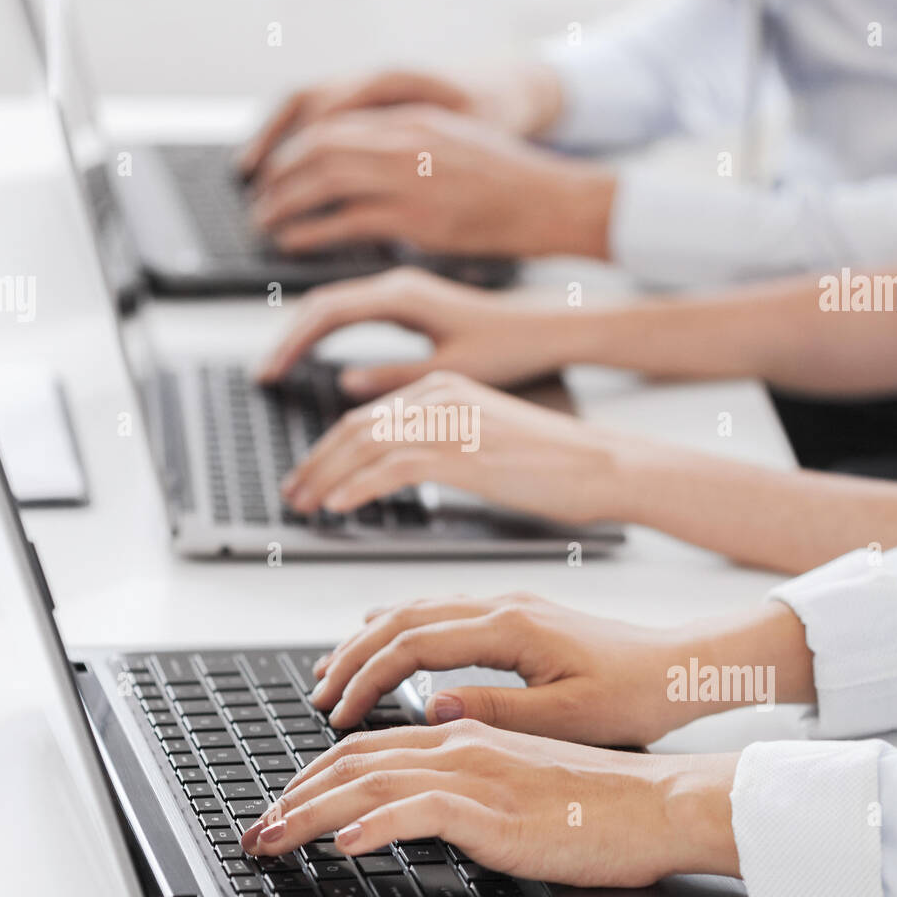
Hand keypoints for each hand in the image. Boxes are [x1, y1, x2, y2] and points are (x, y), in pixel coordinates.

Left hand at [241, 721, 740, 888]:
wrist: (657, 800)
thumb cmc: (597, 798)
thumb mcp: (519, 778)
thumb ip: (468, 778)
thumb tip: (421, 798)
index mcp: (464, 732)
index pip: (368, 747)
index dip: (315, 775)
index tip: (283, 804)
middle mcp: (460, 743)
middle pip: (354, 760)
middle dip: (294, 795)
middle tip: (259, 830)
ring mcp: (476, 774)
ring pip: (371, 781)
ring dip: (311, 813)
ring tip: (274, 839)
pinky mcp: (496, 810)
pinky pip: (419, 811)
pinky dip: (375, 824)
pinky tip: (346, 844)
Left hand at [249, 105, 614, 258]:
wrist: (552, 200)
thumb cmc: (509, 182)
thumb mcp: (455, 144)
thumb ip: (410, 148)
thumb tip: (368, 165)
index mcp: (412, 119)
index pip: (331, 125)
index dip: (292, 148)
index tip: (274, 170)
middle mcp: (405, 141)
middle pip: (318, 149)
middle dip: (278, 177)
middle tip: (259, 200)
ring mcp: (411, 178)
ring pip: (323, 182)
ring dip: (285, 204)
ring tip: (265, 224)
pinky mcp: (417, 220)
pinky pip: (345, 222)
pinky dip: (309, 232)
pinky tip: (293, 243)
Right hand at [258, 268, 579, 397]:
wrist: (551, 325)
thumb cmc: (512, 347)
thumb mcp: (452, 370)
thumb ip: (395, 376)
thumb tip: (346, 382)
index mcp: (403, 296)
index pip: (325, 313)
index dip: (289, 345)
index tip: (267, 374)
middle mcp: (398, 285)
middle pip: (320, 303)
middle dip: (286, 340)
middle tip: (262, 375)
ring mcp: (403, 289)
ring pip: (334, 302)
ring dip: (302, 332)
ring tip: (279, 365)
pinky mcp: (412, 300)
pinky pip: (353, 307)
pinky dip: (326, 328)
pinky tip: (317, 350)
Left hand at [280, 371, 630, 523]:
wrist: (602, 465)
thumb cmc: (554, 465)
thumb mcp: (484, 445)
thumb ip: (439, 447)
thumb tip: (399, 469)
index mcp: (443, 389)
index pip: (367, 416)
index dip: (328, 450)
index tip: (309, 477)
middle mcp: (441, 395)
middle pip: (355, 426)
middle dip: (316, 463)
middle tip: (294, 494)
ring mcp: (451, 420)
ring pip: (365, 444)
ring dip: (326, 477)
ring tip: (306, 506)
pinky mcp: (464, 450)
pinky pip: (393, 467)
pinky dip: (358, 487)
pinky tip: (339, 507)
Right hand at [309, 591, 688, 741]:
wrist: (680, 665)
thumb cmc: (635, 694)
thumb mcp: (566, 717)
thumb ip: (496, 711)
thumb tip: (432, 709)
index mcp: (509, 627)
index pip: (412, 644)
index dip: (367, 677)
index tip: (338, 711)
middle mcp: (501, 606)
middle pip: (402, 619)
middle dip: (352, 654)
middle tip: (317, 691)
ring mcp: (507, 605)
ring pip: (416, 609)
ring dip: (369, 637)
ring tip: (334, 668)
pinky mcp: (515, 615)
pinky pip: (439, 611)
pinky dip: (399, 626)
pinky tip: (385, 636)